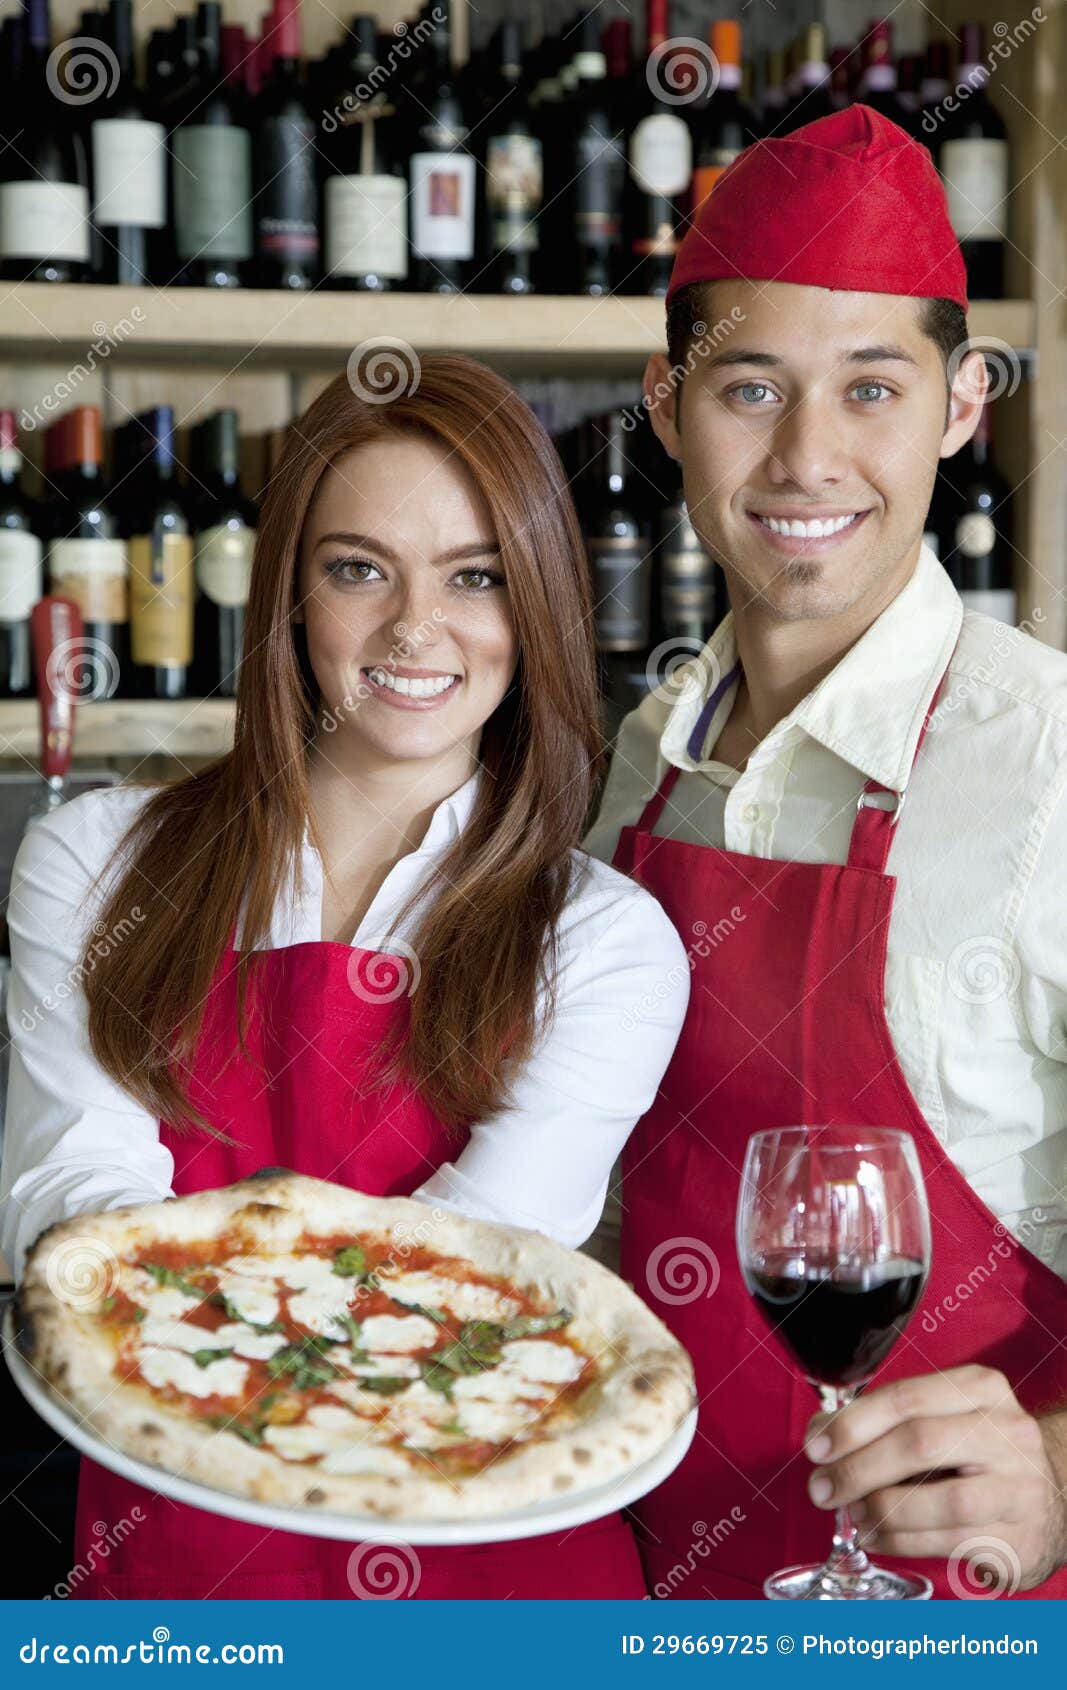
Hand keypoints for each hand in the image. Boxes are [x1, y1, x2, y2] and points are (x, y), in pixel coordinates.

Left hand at [803, 1365, 1066, 1589]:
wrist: (1050, 1500)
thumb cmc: (977, 1454)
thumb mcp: (941, 1419)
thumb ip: (884, 1421)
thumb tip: (820, 1434)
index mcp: (982, 1389)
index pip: (907, 1398)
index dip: (854, 1423)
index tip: (816, 1446)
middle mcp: (1008, 1432)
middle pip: (920, 1443)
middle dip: (860, 1468)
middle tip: (822, 1488)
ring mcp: (1020, 1487)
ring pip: (940, 1500)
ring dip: (880, 1509)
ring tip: (853, 1513)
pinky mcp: (1019, 1538)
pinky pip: (948, 1542)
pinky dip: (899, 1540)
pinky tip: (876, 1536)